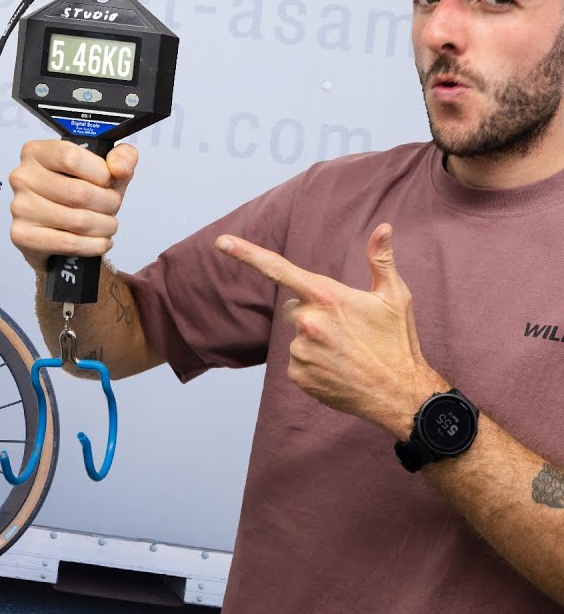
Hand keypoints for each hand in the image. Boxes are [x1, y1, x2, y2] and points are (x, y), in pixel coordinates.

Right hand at [8, 140, 136, 269]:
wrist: (58, 232)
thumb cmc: (77, 196)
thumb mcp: (104, 170)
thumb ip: (122, 156)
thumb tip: (120, 168)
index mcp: (36, 152)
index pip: (70, 157)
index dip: (100, 173)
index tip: (109, 181)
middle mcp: (22, 177)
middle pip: (78, 192)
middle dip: (108, 203)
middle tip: (112, 207)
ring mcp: (20, 208)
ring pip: (77, 220)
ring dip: (104, 226)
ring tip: (108, 225)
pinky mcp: (22, 236)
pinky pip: (68, 243)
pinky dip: (93, 245)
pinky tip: (100, 241)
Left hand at [215, 223, 447, 438]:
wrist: (399, 394)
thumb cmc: (397, 342)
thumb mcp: (395, 297)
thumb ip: (380, 260)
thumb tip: (383, 226)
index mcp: (326, 297)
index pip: (279, 268)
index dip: (246, 253)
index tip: (221, 242)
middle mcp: (307, 322)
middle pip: (294, 308)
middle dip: (313, 313)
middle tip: (346, 329)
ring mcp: (300, 351)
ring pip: (297, 336)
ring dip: (315, 340)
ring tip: (346, 352)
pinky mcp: (297, 375)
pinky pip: (297, 361)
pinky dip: (314, 363)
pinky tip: (338, 368)